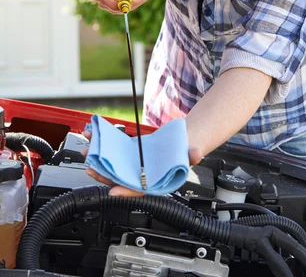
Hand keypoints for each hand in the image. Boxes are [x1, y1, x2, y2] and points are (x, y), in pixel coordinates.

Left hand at [82, 131, 202, 196]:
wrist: (184, 141)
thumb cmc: (187, 152)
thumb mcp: (192, 153)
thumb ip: (194, 155)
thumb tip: (196, 154)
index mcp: (154, 182)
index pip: (138, 189)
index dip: (125, 191)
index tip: (112, 191)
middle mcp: (141, 175)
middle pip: (119, 178)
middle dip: (103, 173)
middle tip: (91, 167)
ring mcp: (134, 164)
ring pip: (113, 165)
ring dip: (99, 158)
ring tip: (88, 149)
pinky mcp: (130, 153)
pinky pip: (114, 152)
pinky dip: (104, 145)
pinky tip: (95, 136)